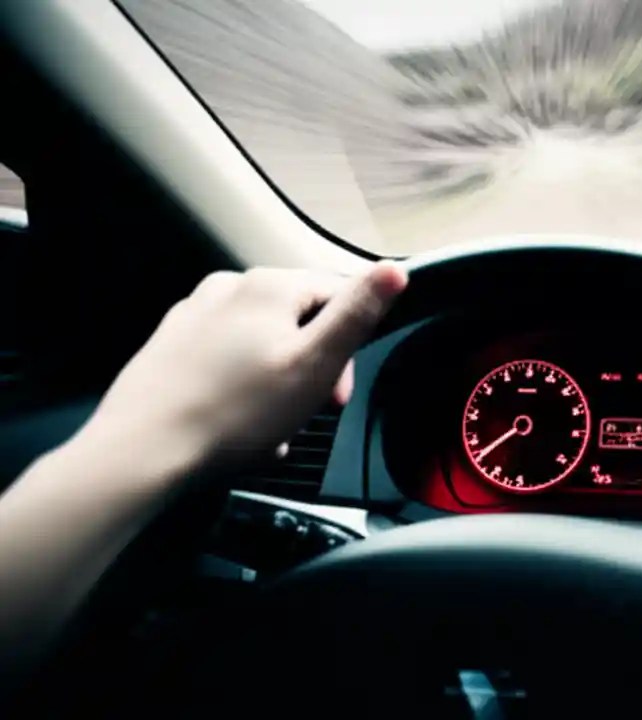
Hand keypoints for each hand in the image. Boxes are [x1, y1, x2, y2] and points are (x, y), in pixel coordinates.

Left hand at [79, 263, 407, 481]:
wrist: (144, 450)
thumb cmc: (235, 414)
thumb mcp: (316, 365)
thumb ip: (358, 313)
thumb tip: (394, 269)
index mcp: (270, 286)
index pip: (340, 296)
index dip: (351, 347)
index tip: (339, 394)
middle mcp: (230, 287)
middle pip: (300, 321)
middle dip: (313, 369)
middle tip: (308, 415)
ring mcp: (196, 314)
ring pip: (263, 344)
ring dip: (279, 384)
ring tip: (269, 428)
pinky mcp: (172, 344)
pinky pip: (228, 362)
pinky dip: (243, 389)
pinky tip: (240, 425)